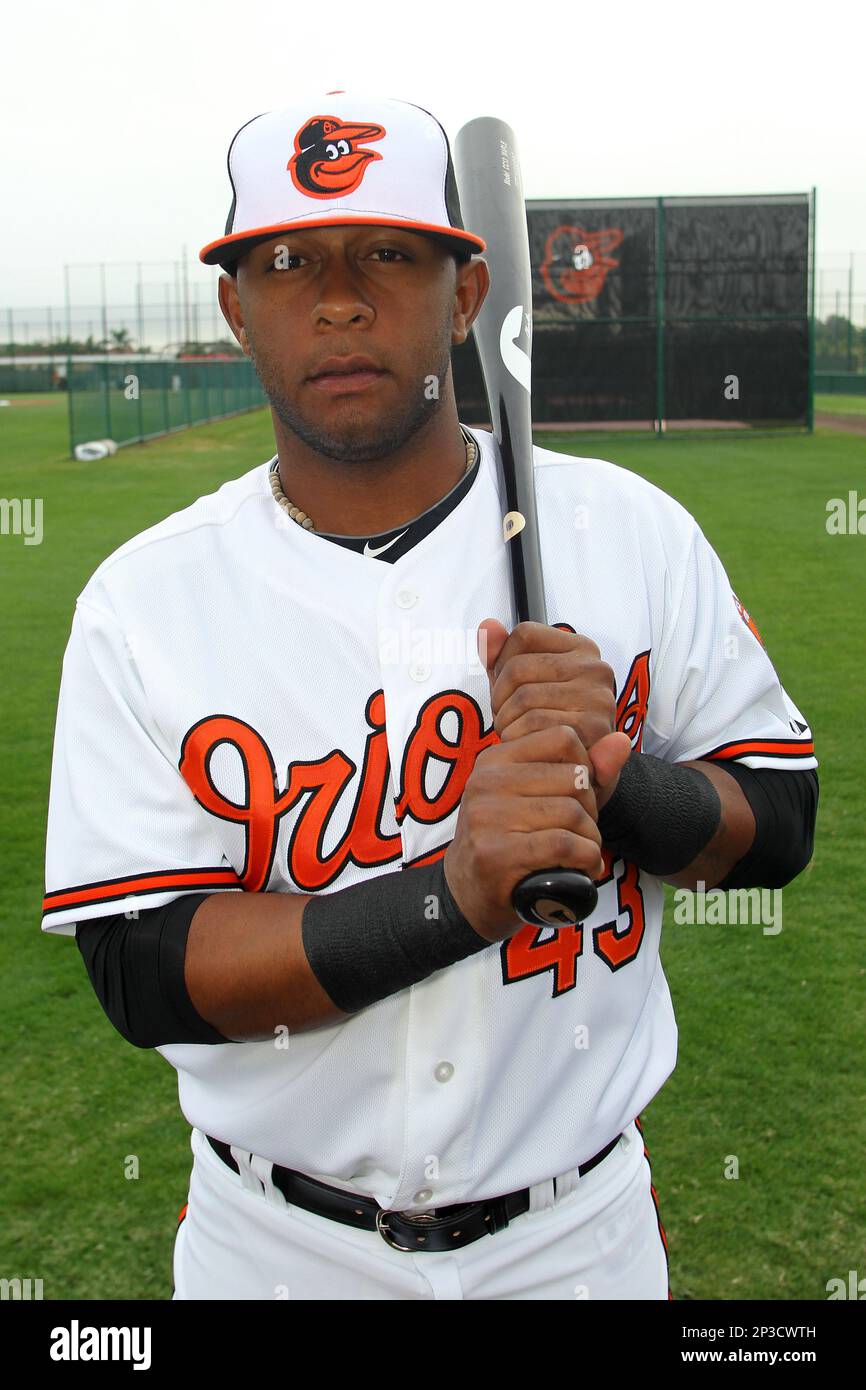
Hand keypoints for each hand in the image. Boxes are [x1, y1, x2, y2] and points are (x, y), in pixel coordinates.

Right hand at [444, 724, 605, 943]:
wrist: (468, 893)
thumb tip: (622, 740)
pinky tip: (586, 868)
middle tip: (584, 831)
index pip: (563, 736)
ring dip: (591, 838)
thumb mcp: (539, 796)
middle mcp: (486, 781)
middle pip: (574, 777)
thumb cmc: (511, 840)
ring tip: (585, 852)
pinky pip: (563, 844)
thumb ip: (583, 767)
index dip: (587, 766)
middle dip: (591, 808)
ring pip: (571, 812)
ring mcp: (487, 816)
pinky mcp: (496, 853)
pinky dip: (586, 858)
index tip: (579, 796)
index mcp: (495, 759)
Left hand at [478, 618, 631, 809]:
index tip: (507, 690)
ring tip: (516, 733)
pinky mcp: (594, 728)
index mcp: (581, 648)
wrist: (579, 776)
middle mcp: (596, 667)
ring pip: (524, 697)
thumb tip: (486, 627)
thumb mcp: (522, 687)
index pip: (523, 635)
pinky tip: (525, 746)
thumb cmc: (548, 725)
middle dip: (500, 698)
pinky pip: (535, 724)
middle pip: (519, 668)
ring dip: (507, 721)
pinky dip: (519, 738)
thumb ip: (501, 656)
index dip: (503, 663)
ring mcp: (599, 697)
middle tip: (506, 720)